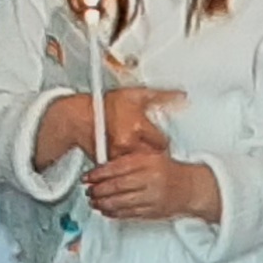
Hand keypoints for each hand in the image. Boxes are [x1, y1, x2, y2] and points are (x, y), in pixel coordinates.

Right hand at [34, 86, 180, 168]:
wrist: (81, 116)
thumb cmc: (106, 105)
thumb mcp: (137, 94)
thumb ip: (161, 96)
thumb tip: (181, 95)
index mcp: (138, 126)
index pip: (163, 143)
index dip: (163, 141)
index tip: (161, 139)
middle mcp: (128, 142)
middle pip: (152, 156)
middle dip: (153, 152)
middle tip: (150, 146)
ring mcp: (117, 154)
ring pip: (139, 164)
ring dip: (141, 159)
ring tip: (138, 150)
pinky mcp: (108, 162)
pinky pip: (124, 167)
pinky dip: (126, 164)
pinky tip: (125, 155)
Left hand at [87, 152, 218, 221]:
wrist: (190, 188)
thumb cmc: (168, 172)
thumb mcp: (151, 158)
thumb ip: (129, 160)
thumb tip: (102, 168)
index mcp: (149, 162)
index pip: (118, 167)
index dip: (99, 173)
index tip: (87, 177)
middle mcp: (150, 179)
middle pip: (116, 186)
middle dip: (98, 190)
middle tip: (89, 190)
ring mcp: (151, 197)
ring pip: (119, 202)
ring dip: (102, 203)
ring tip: (94, 201)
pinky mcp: (151, 211)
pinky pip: (127, 213)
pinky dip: (113, 213)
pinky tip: (106, 210)